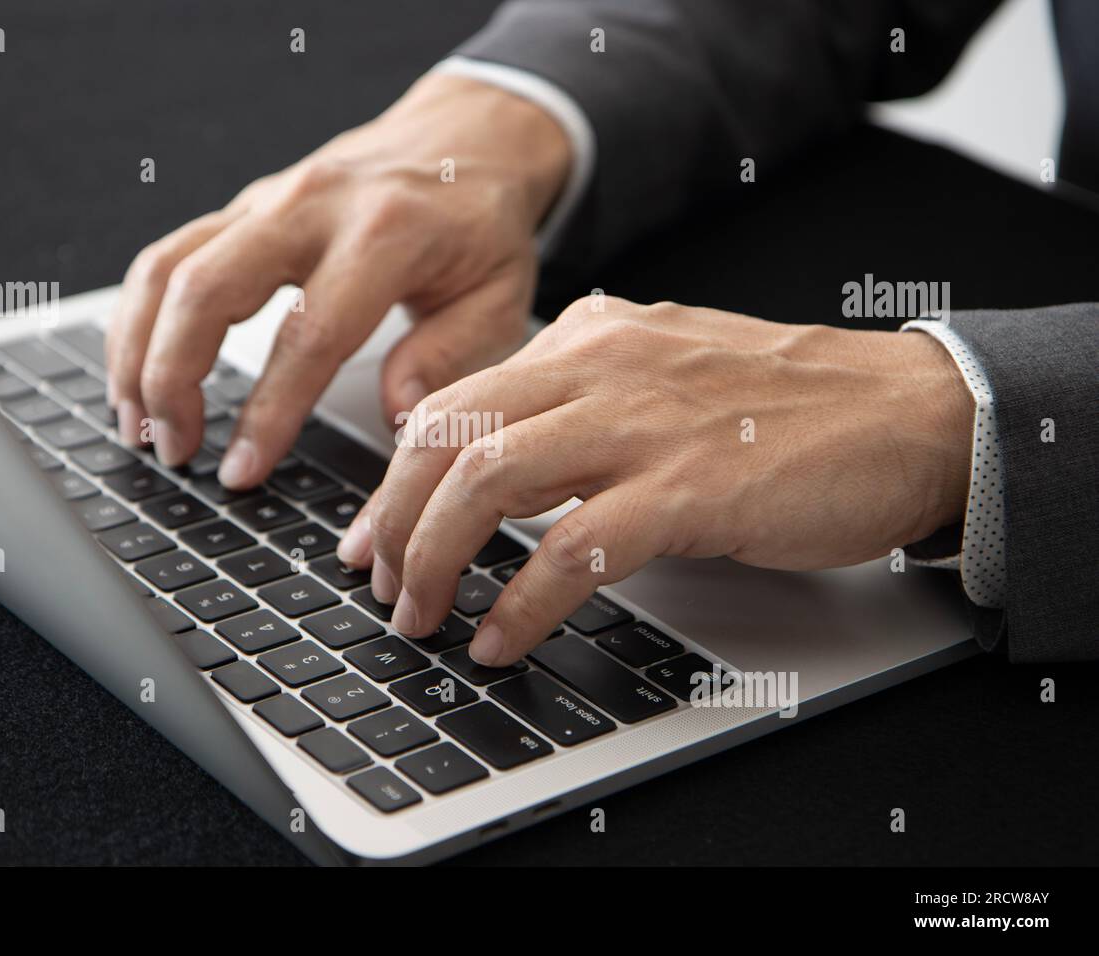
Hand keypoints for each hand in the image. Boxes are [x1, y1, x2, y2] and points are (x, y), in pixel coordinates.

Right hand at [105, 73, 570, 486]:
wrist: (465, 140)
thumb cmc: (482, 225)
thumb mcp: (502, 297)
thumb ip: (450, 357)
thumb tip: (396, 414)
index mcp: (385, 234)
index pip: (308, 336)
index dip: (268, 413)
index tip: (242, 470)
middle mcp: (312, 207)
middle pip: (206, 289)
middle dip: (171, 379)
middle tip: (172, 450)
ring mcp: (266, 200)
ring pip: (167, 266)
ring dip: (137, 350)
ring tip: (137, 423)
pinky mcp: (242, 208)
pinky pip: (167, 255)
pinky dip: (139, 317)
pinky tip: (138, 370)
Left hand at [337, 297, 973, 665]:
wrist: (908, 411)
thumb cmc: (791, 404)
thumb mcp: (664, 372)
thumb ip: (583, 396)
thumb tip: (502, 457)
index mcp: (590, 336)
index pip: (454, 400)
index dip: (395, 478)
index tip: (374, 535)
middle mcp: (602, 366)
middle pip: (447, 436)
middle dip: (395, 522)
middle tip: (384, 583)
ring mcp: (644, 423)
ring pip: (488, 481)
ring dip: (438, 559)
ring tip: (425, 617)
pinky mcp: (691, 486)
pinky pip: (572, 550)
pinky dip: (522, 604)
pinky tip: (502, 639)